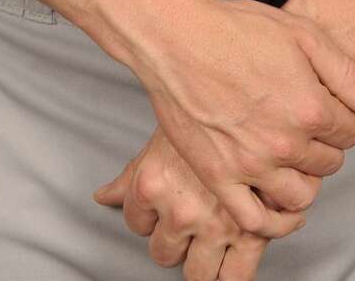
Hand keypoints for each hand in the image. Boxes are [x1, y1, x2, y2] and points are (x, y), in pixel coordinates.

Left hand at [92, 123, 286, 278]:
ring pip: (198, 274)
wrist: (253, 92)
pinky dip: (233, 271)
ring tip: (213, 232)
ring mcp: (215, 226)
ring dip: (202, 258)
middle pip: (164, 254)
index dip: (150, 216)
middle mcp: (180, 211)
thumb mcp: (161, 138)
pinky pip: (236, 278)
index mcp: (151, 185)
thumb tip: (102, 196)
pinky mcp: (251, 235)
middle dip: (174, 241)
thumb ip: (131, 175)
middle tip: (190, 219)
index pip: (136, 224)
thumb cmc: (205, 105)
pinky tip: (237, 250)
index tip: (165, 204)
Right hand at [125, 0, 354, 238]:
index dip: (342, 117)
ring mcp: (251, 165)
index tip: (326, 106)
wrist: (175, 36)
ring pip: (300, 195)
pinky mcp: (219, 178)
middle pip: (328, 163)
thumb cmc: (235, 27)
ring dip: (304, 180)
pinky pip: (255, 221)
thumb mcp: (302, 34)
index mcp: (311, 107)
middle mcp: (285, 143)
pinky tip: (278, 205)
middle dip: (324, 144)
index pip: (351, 132)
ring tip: (292, 158)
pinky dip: (274, 221)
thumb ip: (347, 74)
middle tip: (305, 126)